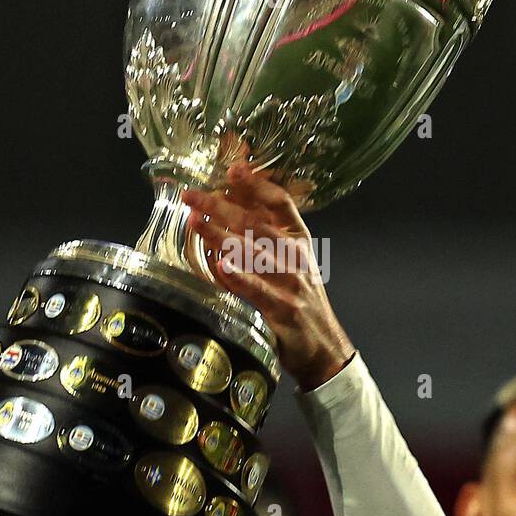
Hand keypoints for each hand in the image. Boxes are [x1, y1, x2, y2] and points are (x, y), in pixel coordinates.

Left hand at [181, 163, 354, 390]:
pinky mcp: (283, 310)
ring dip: (221, 235)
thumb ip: (263, 235)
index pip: (280, 203)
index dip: (257, 184)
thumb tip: (228, 204)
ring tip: (194, 221)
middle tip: (191, 194)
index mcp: (299, 239)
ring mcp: (291, 283)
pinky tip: (221, 265)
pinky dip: (239, 277)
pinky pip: (258, 290)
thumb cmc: (299, 299)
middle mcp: (296, 256)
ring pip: (253, 252)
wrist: (324, 346)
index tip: (233, 168)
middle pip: (258, 223)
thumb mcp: (289, 261)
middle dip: (222, 205)